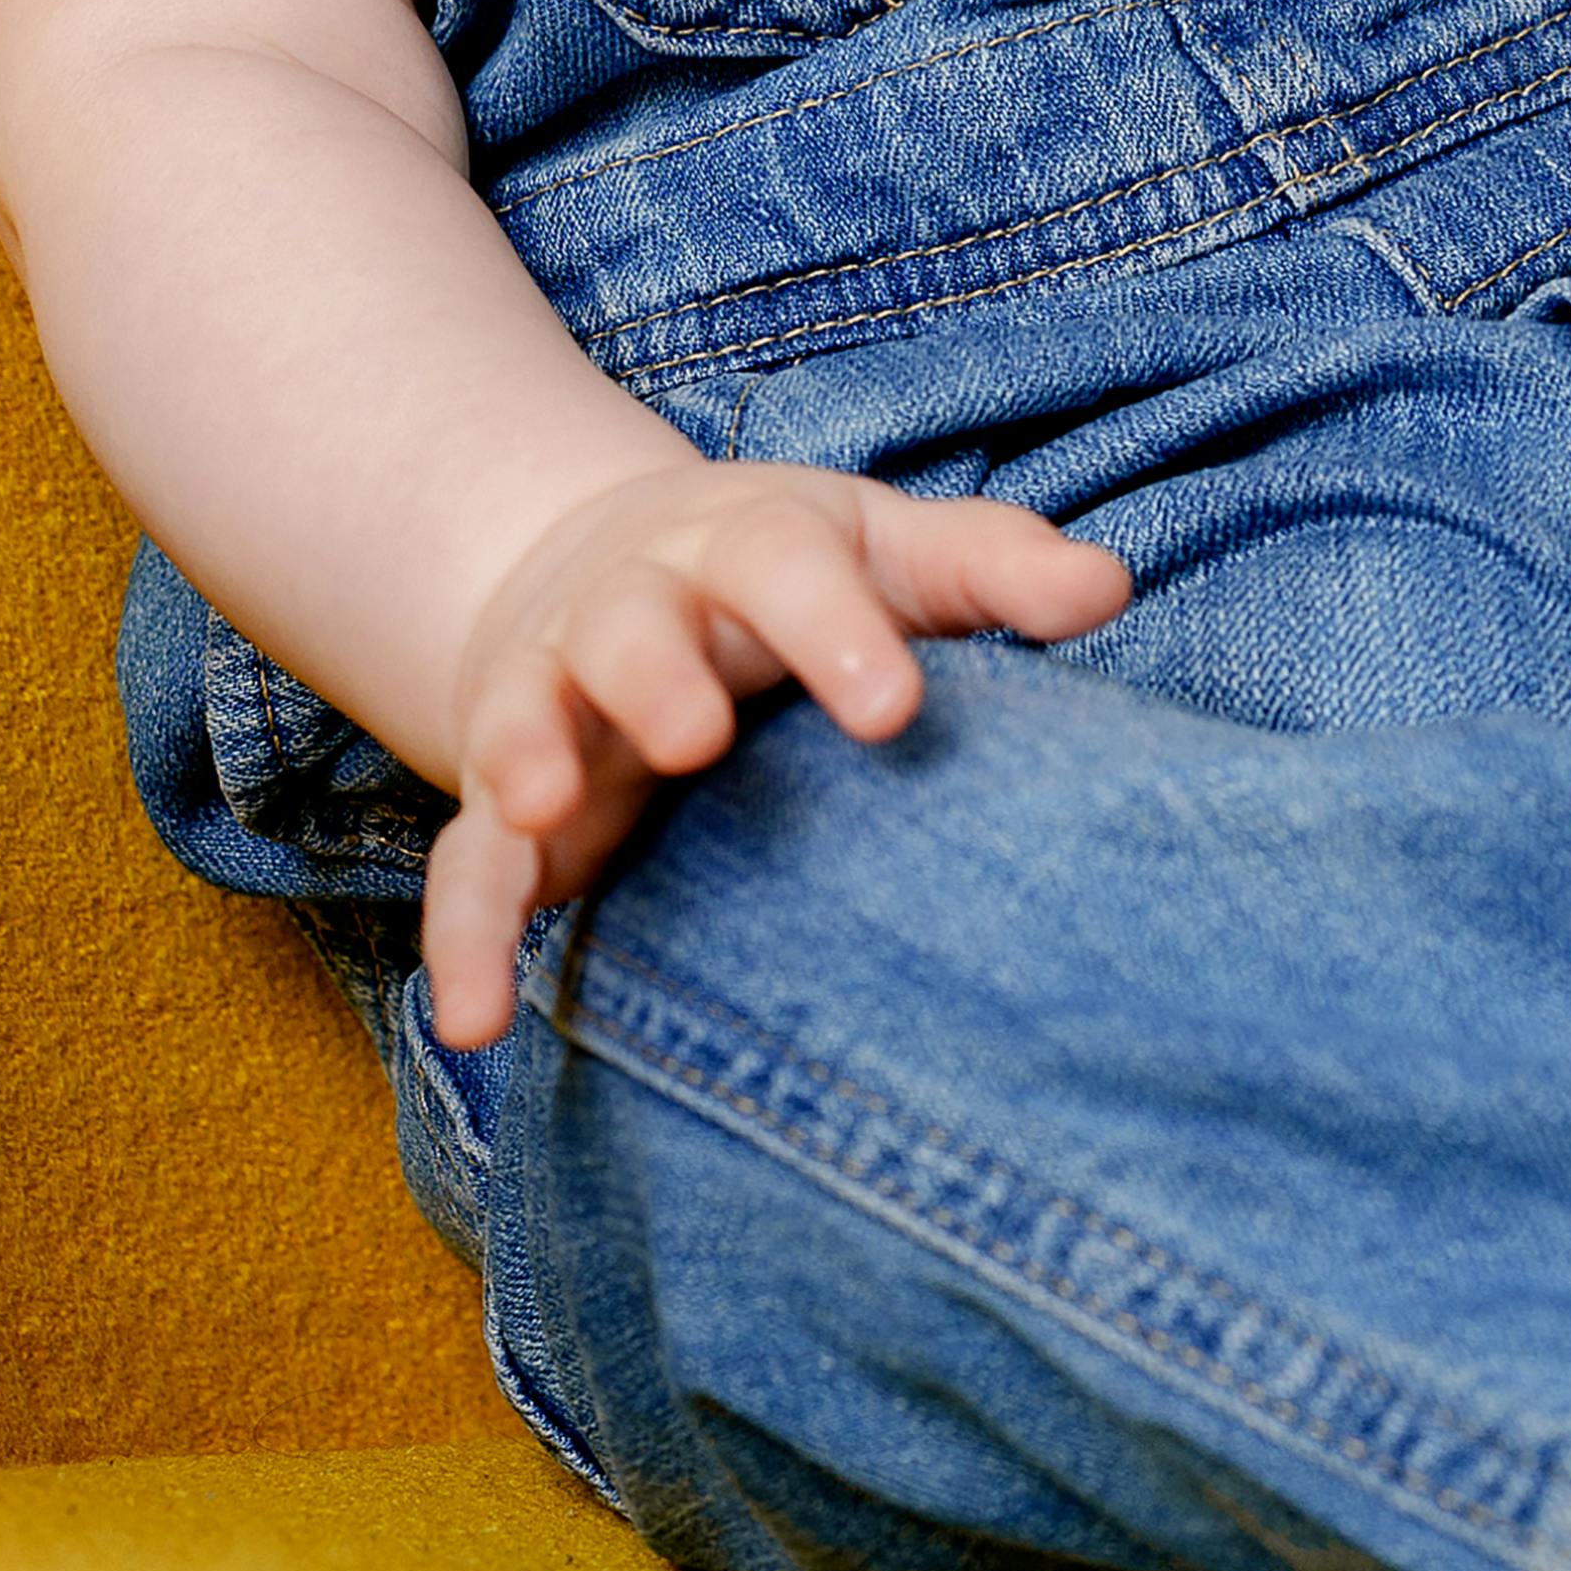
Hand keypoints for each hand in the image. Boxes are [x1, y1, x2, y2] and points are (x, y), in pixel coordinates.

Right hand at [420, 449, 1131, 1048]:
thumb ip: (994, 569)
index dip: (838, 630)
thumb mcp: (892, 552)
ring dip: (521, 755)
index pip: (792, 565)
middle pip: (635, 622)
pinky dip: (461, 938)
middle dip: (658, 673)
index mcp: (749, 546)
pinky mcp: (508, 805)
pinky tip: (470, 1024)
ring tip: (534, 809)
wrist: (609, 565)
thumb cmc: (797, 574)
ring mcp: (558, 699)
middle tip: (699, 737)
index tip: (895, 709)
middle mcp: (637, 608)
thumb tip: (1109, 589)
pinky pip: (467, 865)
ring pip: (526, 713)